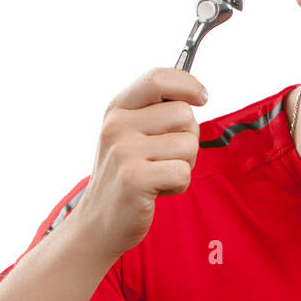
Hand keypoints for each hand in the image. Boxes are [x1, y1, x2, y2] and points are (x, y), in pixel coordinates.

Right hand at [69, 67, 206, 259]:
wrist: (98, 223)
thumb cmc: (126, 175)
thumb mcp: (130, 134)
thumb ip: (156, 111)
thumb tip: (197, 94)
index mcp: (117, 108)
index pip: (158, 77)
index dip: (188, 84)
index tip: (202, 98)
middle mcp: (116, 125)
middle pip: (184, 114)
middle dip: (189, 137)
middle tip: (167, 156)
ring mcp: (123, 151)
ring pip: (188, 144)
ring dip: (185, 163)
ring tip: (159, 174)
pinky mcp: (133, 179)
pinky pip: (183, 172)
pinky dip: (178, 184)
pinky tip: (157, 190)